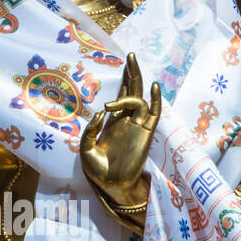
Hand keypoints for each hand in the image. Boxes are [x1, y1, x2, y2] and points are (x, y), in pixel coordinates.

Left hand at [80, 53, 160, 210]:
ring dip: (128, 96)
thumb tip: (102, 113)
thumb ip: (90, 129)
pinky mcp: (145, 134)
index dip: (123, 79)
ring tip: (111, 105)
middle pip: (132, 90)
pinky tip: (154, 87)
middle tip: (131, 55)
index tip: (125, 61)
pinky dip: (155, 100)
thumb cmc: (98, 169)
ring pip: (138, 101)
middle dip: (132, 73)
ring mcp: (137, 126)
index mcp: (112, 122)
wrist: (111, 185)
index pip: (120, 94)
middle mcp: (126, 120)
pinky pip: (154, 114)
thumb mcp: (85, 148)